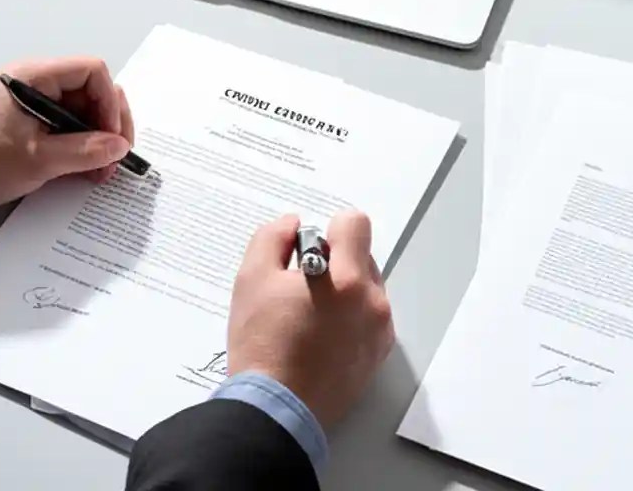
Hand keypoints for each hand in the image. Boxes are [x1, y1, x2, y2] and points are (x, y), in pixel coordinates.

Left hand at [0, 57, 134, 213]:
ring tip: (101, 170)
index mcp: (33, 77)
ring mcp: (30, 99)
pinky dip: (80, 143)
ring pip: (81, 109)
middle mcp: (34, 81)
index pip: (92, 72)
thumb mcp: (40, 161)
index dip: (110, 104)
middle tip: (116, 157)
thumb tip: (120, 146)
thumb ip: (86, 151)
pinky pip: (65, 123)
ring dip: (97, 138)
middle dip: (109, 124)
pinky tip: (85, 167)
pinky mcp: (27, 118)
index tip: (113, 138)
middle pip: (91, 90)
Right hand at [227, 211, 394, 428]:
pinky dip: (350, 318)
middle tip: (300, 288)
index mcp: (346, 279)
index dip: (329, 229)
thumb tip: (292, 224)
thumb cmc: (262, 344)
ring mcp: (380, 331)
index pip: (355, 224)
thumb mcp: (252, 278)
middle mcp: (373, 302)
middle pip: (362, 256)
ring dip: (343, 290)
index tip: (309, 249)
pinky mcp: (378, 355)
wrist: (276, 408)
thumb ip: (272, 238)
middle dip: (334, 262)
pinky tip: (321, 336)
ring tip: (309, 316)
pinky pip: (370, 318)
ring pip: (367, 288)